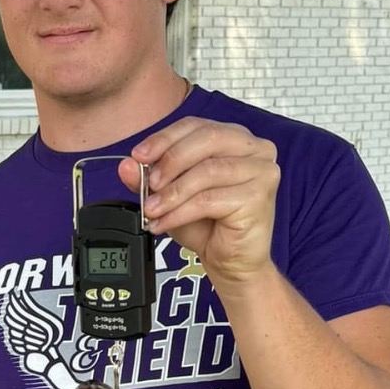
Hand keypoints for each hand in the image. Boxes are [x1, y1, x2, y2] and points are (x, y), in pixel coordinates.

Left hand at [120, 118, 280, 288]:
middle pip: (206, 139)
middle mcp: (255, 149)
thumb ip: (149, 178)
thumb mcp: (171, 196)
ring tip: (151, 210)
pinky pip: (209, 199)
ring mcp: (261, 171)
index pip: (196, 125)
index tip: (138, 156)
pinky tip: (164, 222)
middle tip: (148, 184)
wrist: (232, 262)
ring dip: (172, 192)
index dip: (164, 138)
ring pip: (207, 171)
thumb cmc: (210, 225)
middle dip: (170, 161)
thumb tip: (127, 165)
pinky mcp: (258, 197)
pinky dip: (180, 212)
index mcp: (235, 138)